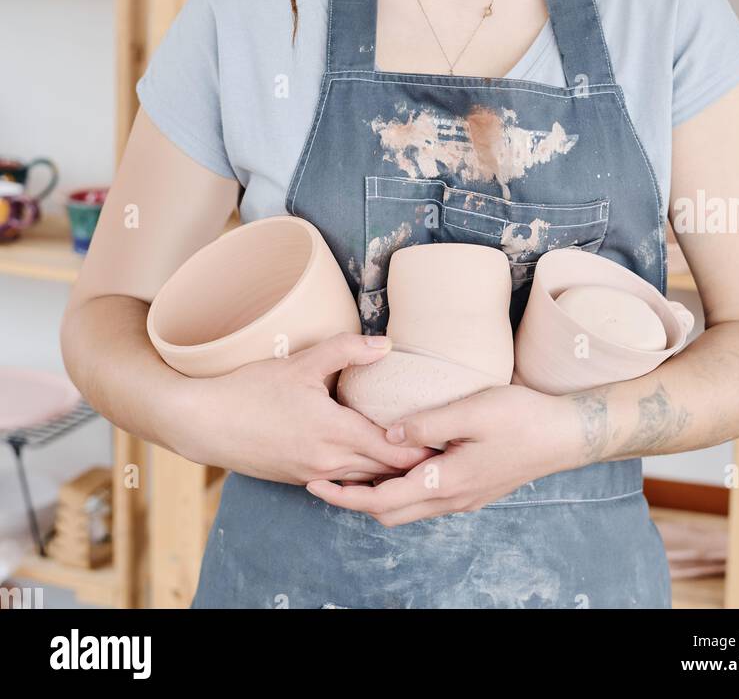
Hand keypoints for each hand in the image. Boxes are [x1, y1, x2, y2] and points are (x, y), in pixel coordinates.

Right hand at [173, 333, 436, 485]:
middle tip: (441, 451)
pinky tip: (370, 462)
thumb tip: (385, 345)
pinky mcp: (297, 479)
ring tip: (413, 458)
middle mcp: (328, 462)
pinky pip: (341, 481)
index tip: (448, 440)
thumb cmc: (249, 391)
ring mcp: (312, 475)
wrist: (204, 423)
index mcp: (335, 434)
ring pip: (363, 480)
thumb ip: (346, 350)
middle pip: (384, 471)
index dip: (422, 448)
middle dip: (412, 464)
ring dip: (387, 473)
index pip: (393, 451)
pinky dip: (361, 475)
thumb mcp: (300, 363)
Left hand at [305, 384, 578, 525]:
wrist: (565, 435)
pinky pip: (425, 500)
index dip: (345, 495)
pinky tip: (396, 464)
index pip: (382, 500)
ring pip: (408, 509)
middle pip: (389, 512)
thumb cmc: (522, 418)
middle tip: (326, 477)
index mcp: (445, 482)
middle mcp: (451, 499)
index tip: (316, 484)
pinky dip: (401, 489)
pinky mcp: (472, 490)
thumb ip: (427, 423)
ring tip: (354, 469)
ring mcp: (463, 498)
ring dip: (378, 495)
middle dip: (354, 500)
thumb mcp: (472, 410)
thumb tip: (388, 432)